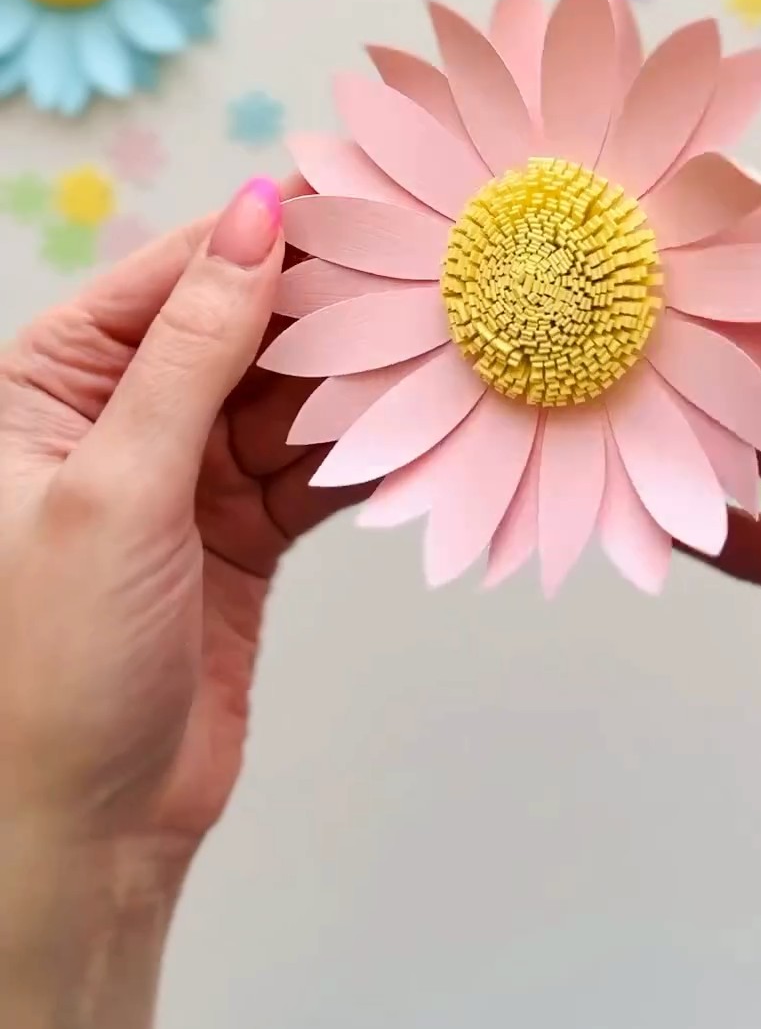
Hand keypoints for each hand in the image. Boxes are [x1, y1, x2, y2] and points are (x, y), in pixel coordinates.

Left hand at [0, 178, 355, 1028]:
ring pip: (286, 398)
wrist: (84, 832)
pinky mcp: (238, 537)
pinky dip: (361, 455)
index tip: (357, 195)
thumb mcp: (115, 485)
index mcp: (49, 386)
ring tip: (444, 341)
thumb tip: (250, 221)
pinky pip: (310, 470)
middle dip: (326, 308)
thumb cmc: (51, 665)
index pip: (173, 278)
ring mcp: (183, 479)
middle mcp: (116, 419)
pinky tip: (419, 429)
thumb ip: (193, 350)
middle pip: (241, 329)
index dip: (263, 235)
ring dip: (357, 381)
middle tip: (426, 268)